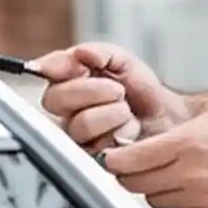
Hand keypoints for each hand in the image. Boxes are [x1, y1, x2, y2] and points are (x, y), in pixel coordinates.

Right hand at [32, 43, 187, 152]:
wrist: (161, 116)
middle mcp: (64, 107)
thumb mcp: (121, 60)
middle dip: (94, 90)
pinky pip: (97, 145)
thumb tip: (81, 52)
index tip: (79, 65)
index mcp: (65, 80)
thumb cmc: (137, 88)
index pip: (46, 71)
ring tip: (126, 110)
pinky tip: (127, 129)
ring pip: (81, 123)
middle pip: (55, 99)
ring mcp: (73, 133)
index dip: (59, 67)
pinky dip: (121, 133)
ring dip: (113, 113)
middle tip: (117, 90)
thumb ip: (100, 52)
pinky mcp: (88, 156)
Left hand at [102, 100, 207, 207]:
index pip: (132, 159)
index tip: (111, 157)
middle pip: (136, 183)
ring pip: (154, 200)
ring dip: (153, 187)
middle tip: (132, 164)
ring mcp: (203, 196)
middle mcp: (193, 172)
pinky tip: (191, 183)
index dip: (115, 159)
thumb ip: (175, 119)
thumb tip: (141, 128)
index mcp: (189, 142)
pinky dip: (178, 199)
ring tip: (167, 171)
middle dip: (129, 174)